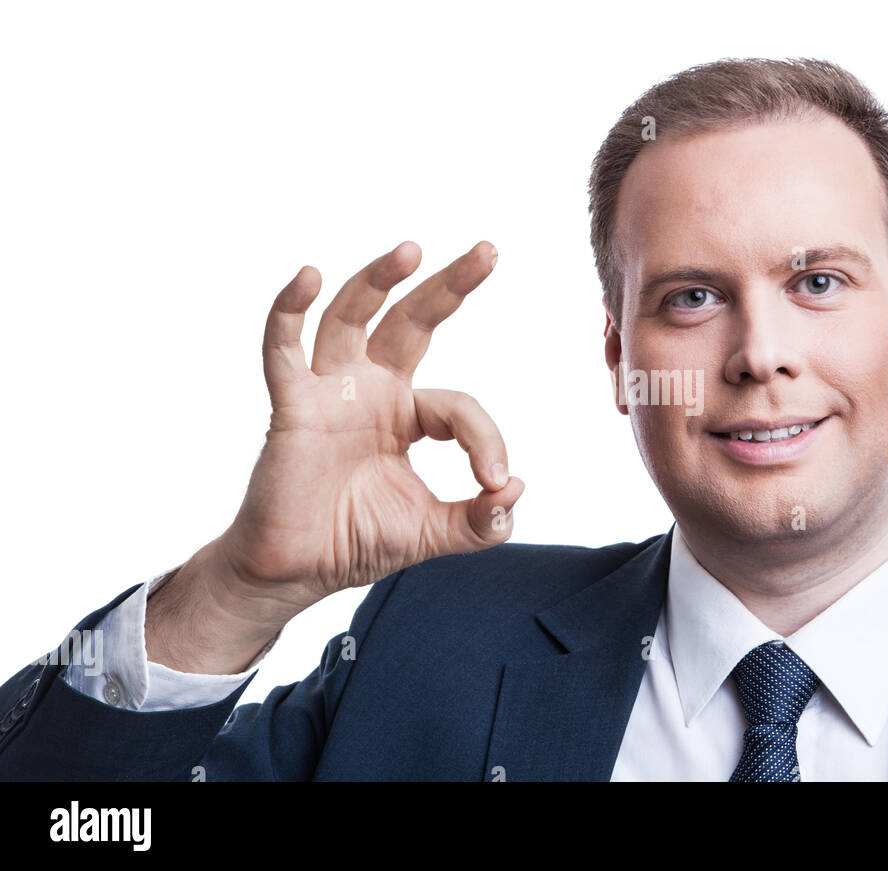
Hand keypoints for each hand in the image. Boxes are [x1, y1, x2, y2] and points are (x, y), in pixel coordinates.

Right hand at [212, 239, 523, 616]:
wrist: (297, 572)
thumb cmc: (356, 541)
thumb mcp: (434, 532)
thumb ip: (480, 520)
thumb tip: (515, 489)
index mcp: (407, 414)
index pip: (458, 407)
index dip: (484, 439)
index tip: (493, 480)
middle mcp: (370, 390)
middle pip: (411, 321)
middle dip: (449, 286)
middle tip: (488, 251)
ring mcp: (330, 392)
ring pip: (351, 318)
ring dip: (378, 280)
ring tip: (411, 249)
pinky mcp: (292, 406)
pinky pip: (284, 350)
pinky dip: (289, 311)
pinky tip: (308, 276)